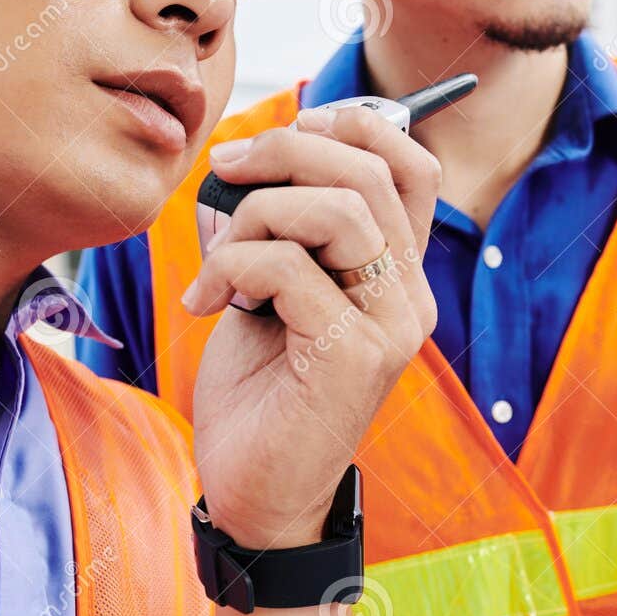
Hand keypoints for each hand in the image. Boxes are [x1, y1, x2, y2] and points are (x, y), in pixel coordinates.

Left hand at [182, 105, 440, 547]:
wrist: (256, 492)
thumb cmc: (261, 391)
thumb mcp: (274, 291)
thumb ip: (285, 230)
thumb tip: (250, 158)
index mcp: (398, 274)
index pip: (411, 165)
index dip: (354, 123)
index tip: (288, 133)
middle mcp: (410, 297)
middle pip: (369, 172)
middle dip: (284, 151)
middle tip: (225, 172)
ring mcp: (391, 328)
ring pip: (335, 211)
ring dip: (253, 215)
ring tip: (217, 259)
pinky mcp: (354, 358)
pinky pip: (288, 268)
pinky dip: (230, 268)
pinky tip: (205, 304)